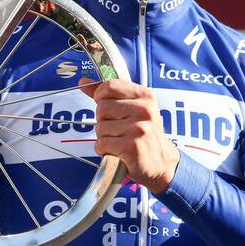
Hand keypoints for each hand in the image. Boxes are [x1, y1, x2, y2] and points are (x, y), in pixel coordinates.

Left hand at [78, 77, 179, 194]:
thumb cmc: (143, 134)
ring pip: (100, 127)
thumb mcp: (132, 108)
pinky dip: (104, 151)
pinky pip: (102, 144)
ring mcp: (140, 129)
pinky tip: (117, 152)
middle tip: (118, 130)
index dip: (100, 97)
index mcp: (146, 96)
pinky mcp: (132, 147)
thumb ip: (107, 94)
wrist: (161, 163)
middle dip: (103, 121)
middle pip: (102, 107)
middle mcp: (145, 110)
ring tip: (119, 141)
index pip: (110, 86)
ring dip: (104, 137)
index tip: (108, 108)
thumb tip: (84, 82)